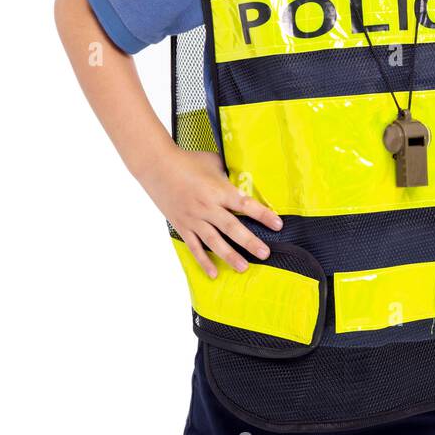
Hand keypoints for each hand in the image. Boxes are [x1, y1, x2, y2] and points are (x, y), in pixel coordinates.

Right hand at [142, 147, 283, 277]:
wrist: (157, 166)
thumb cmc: (188, 161)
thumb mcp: (214, 162)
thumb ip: (230, 173)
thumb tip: (246, 177)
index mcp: (218, 190)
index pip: (245, 204)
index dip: (263, 215)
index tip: (278, 225)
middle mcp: (207, 206)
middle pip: (231, 227)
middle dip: (249, 241)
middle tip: (264, 253)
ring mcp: (193, 218)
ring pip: (214, 241)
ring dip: (229, 255)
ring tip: (243, 267)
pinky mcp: (181, 226)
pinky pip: (194, 247)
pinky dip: (203, 261)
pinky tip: (213, 273)